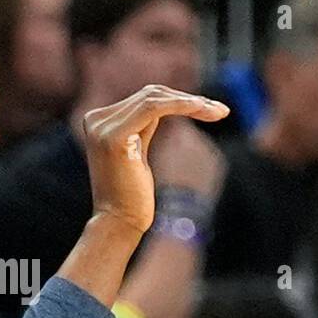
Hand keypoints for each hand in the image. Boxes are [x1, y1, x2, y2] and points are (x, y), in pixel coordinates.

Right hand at [81, 86, 228, 234]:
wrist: (118, 223)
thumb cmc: (131, 195)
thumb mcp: (137, 151)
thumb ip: (143, 126)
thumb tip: (166, 102)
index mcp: (98, 120)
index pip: (145, 98)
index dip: (180, 99)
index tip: (211, 109)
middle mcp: (95, 119)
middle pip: (151, 94)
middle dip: (190, 99)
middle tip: (222, 111)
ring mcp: (102, 127)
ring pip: (155, 98)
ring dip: (192, 102)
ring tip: (219, 113)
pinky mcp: (115, 136)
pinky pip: (154, 108)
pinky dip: (182, 105)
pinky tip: (202, 109)